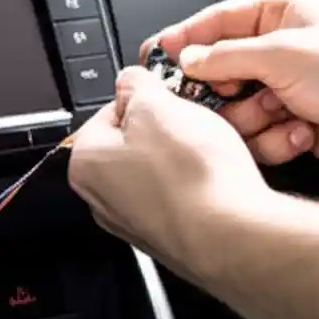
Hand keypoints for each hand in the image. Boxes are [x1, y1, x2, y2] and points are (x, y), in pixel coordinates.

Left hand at [68, 67, 271, 282]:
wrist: (232, 238)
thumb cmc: (192, 178)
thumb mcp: (158, 106)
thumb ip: (136, 85)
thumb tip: (131, 80)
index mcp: (86, 162)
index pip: (111, 110)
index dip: (148, 97)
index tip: (170, 97)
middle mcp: (102, 198)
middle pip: (136, 141)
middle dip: (168, 127)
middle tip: (194, 122)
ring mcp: (136, 222)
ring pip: (162, 168)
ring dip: (186, 154)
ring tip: (210, 151)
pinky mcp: (169, 235)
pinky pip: (182, 195)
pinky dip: (198, 183)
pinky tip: (216, 179)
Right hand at [143, 0, 318, 181]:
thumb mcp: (281, 55)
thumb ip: (226, 58)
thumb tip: (188, 59)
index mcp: (283, 13)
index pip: (219, 20)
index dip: (185, 38)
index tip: (155, 54)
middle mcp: (284, 49)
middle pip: (223, 70)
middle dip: (224, 90)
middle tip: (219, 99)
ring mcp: (289, 88)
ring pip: (237, 109)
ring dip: (254, 118)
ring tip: (280, 114)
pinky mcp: (293, 124)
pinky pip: (259, 135)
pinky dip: (275, 139)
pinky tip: (301, 132)